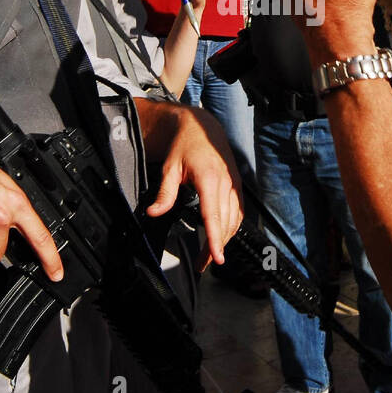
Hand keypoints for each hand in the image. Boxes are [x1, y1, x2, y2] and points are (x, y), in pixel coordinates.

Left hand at [143, 103, 241, 266]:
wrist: (202, 127)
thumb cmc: (185, 146)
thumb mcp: (169, 167)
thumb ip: (165, 192)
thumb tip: (153, 212)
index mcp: (209, 178)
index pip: (213, 215)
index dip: (215, 239)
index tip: (216, 258)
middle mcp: (226, 182)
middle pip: (224, 223)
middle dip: (215, 247)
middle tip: (202, 265)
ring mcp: (234, 184)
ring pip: (234, 220)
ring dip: (224, 239)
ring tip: (210, 256)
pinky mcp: (237, 185)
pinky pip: (238, 211)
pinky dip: (232, 227)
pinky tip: (224, 236)